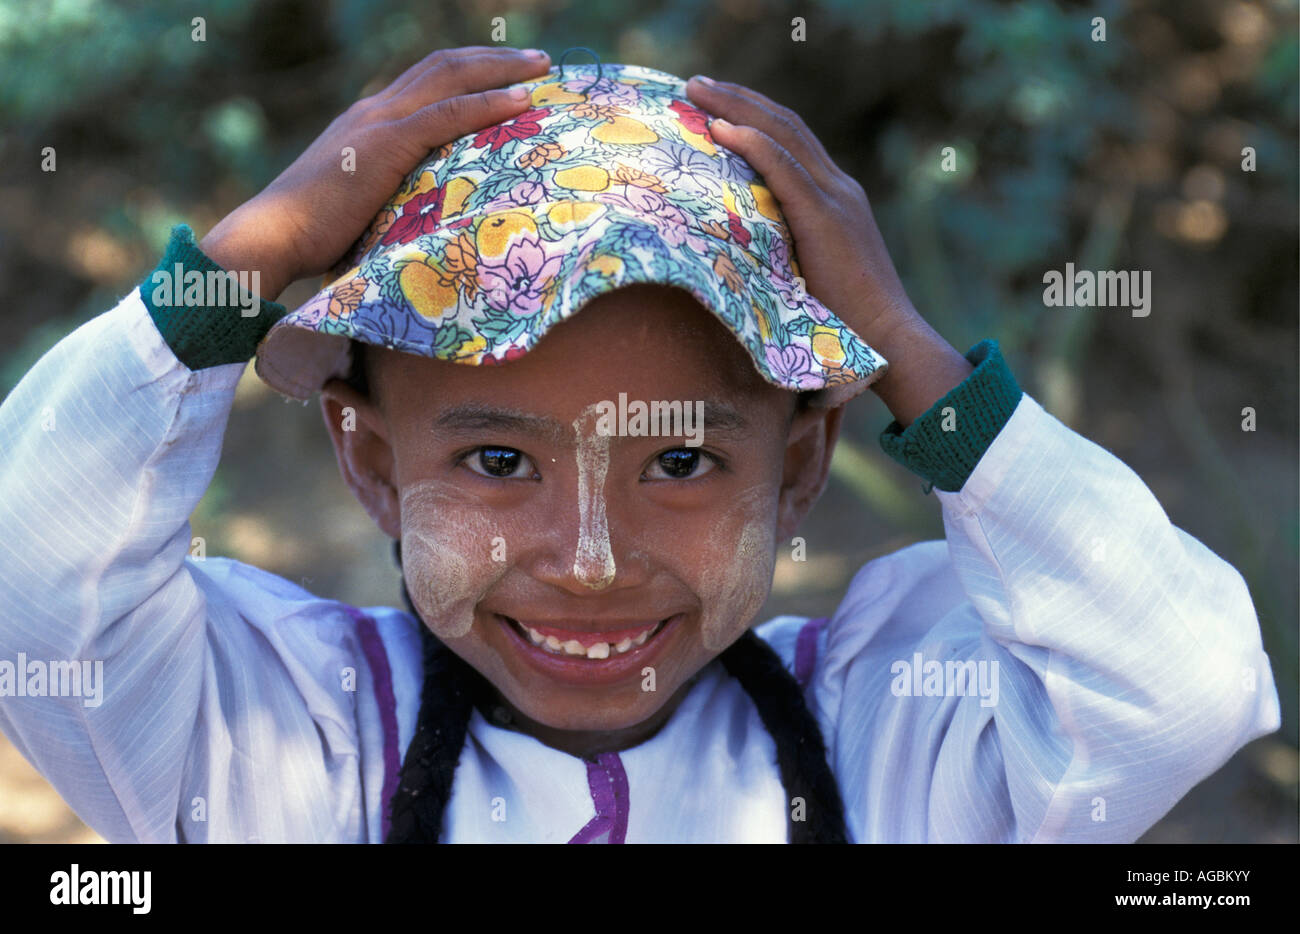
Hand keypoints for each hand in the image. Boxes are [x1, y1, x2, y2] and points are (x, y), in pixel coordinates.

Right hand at [201, 46, 551, 300]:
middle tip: (538, 61)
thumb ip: (390, 199)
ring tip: (541, 68)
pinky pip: (446, 114)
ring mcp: (380, 122)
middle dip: (494, 59)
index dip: (469, 72)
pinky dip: (486, 103)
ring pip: (450, 77)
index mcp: (369, 121)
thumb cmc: (312, 238)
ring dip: (500, 69)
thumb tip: (420, 223)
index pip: (426, 81)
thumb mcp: (361, 208)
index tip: (507, 74)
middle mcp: (375, 110)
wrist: (272, 236)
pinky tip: (519, 101)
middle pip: (444, 66)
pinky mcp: (385, 145)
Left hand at [685, 75, 972, 423]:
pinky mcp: (827, 218)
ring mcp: (836, 199)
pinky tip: (721, 128)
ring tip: (696, 89)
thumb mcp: (807, 278)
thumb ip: (782, 256)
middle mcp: (839, 189)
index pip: (793, 142)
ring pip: (783, 135)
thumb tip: (738, 263)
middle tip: (695, 83)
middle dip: (738, 99)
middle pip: (785, 125)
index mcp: (836, 200)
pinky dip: (753, 144)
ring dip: (736, 107)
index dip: (754, 116)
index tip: (715, 103)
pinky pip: (785, 169)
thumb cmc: (846, 327)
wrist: (889, 342)